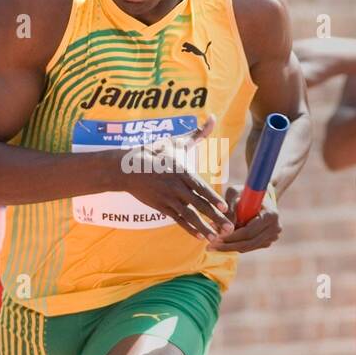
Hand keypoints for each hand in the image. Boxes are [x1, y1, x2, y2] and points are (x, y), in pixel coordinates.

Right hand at [116, 115, 233, 241]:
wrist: (127, 168)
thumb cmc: (156, 152)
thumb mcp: (176, 141)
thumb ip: (197, 133)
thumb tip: (212, 117)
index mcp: (181, 171)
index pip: (199, 186)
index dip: (211, 197)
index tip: (223, 206)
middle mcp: (175, 187)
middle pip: (198, 204)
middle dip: (214, 217)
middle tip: (228, 228)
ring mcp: (168, 198)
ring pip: (189, 215)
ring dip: (203, 227)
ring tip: (216, 237)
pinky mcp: (161, 207)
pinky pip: (177, 220)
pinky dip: (189, 229)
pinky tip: (200, 237)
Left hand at [207, 184, 280, 253]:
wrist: (260, 194)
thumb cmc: (245, 191)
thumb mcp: (234, 192)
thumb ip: (229, 207)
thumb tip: (225, 228)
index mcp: (271, 215)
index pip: (248, 232)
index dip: (230, 237)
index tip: (215, 238)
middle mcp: (275, 227)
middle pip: (248, 243)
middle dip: (227, 246)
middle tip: (210, 247)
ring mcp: (273, 236)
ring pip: (247, 247)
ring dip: (229, 247)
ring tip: (212, 245)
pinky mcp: (267, 241)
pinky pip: (249, 247)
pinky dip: (235, 246)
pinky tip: (222, 243)